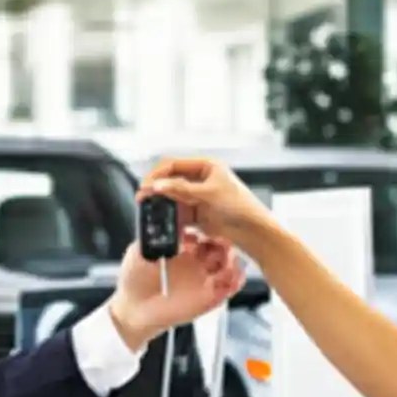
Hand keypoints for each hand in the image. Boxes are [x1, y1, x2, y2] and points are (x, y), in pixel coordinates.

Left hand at [109, 233, 245, 349]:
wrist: (134, 310)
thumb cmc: (134, 280)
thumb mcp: (138, 251)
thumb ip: (152, 238)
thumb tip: (165, 226)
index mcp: (183, 248)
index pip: (204, 232)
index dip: (209, 228)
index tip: (209, 225)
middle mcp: (196, 262)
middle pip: (221, 246)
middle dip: (225, 242)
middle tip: (222, 240)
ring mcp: (204, 279)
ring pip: (230, 265)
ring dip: (233, 259)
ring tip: (227, 259)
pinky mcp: (209, 298)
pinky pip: (229, 287)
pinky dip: (236, 279)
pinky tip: (231, 275)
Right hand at [136, 157, 274, 246]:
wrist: (254, 231)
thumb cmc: (240, 206)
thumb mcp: (209, 194)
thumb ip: (182, 189)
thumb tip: (158, 185)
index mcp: (207, 166)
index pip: (175, 165)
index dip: (158, 174)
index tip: (147, 185)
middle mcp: (202, 180)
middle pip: (171, 180)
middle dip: (156, 188)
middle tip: (142, 197)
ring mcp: (199, 197)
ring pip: (174, 197)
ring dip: (161, 203)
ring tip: (148, 209)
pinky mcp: (199, 214)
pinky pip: (179, 212)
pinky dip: (170, 216)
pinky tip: (161, 220)